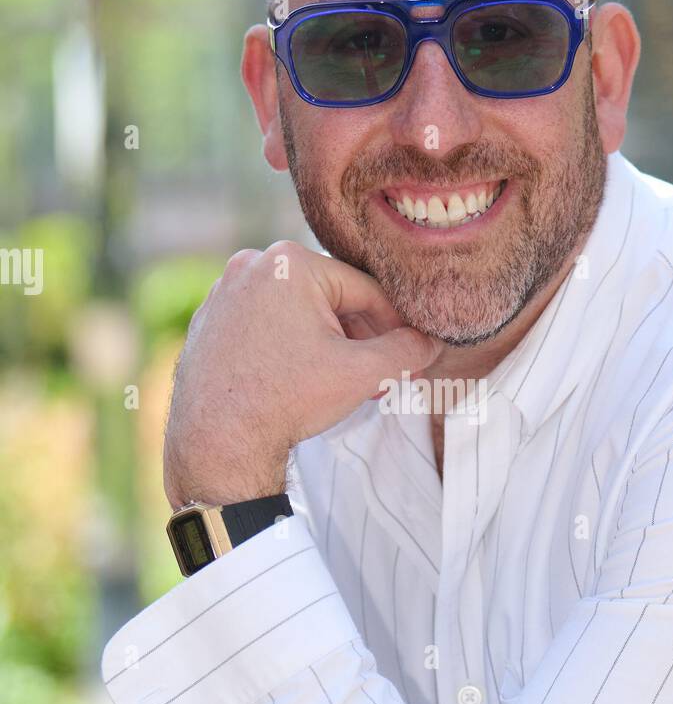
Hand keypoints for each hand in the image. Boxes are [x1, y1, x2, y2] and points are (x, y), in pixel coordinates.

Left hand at [163, 241, 438, 508]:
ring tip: (346, 382)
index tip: (412, 352)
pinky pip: (265, 325)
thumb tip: (432, 343)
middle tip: (383, 374)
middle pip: (330, 298)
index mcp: (290, 262)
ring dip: (328, 343)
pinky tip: (304, 381)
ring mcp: (224, 292)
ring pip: (297, 312)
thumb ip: (407, 351)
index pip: (366, 290)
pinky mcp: (209, 321)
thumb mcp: (363, 373)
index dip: (396, 325)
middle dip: (360, 337)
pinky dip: (290, 347)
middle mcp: (252, 265)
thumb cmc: (285, 401)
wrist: (215, 441)